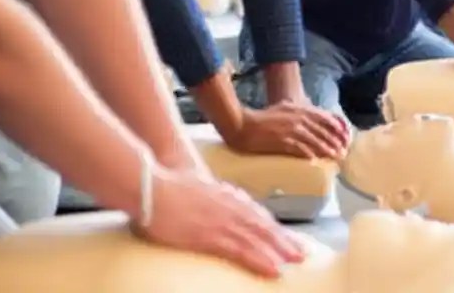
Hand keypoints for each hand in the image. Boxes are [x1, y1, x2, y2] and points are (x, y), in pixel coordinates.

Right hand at [137, 168, 305, 278]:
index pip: (257, 214)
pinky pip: (242, 250)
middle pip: (264, 226)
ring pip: (259, 238)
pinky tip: (273, 269)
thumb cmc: (167, 187)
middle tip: (302, 254)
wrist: (151, 185)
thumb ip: (210, 197)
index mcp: (227, 197)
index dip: (274, 227)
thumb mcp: (196, 188)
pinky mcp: (211, 236)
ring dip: (280, 251)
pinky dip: (261, 259)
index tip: (287, 237)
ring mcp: (223, 221)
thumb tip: (212, 203)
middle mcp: (231, 207)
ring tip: (296, 261)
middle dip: (284, 240)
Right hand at [225, 103, 350, 160]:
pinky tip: (316, 160)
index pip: (324, 117)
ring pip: (314, 140)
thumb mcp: (283, 109)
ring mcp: (291, 129)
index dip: (336, 128)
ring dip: (326, 150)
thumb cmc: (263, 119)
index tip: (344, 137)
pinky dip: (310, 154)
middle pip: (322, 130)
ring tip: (335, 157)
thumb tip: (311, 119)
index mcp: (299, 109)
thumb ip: (298, 112)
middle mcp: (297, 118)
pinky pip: (300, 148)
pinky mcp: (283, 141)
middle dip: (335, 141)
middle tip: (343, 151)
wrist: (244, 125)